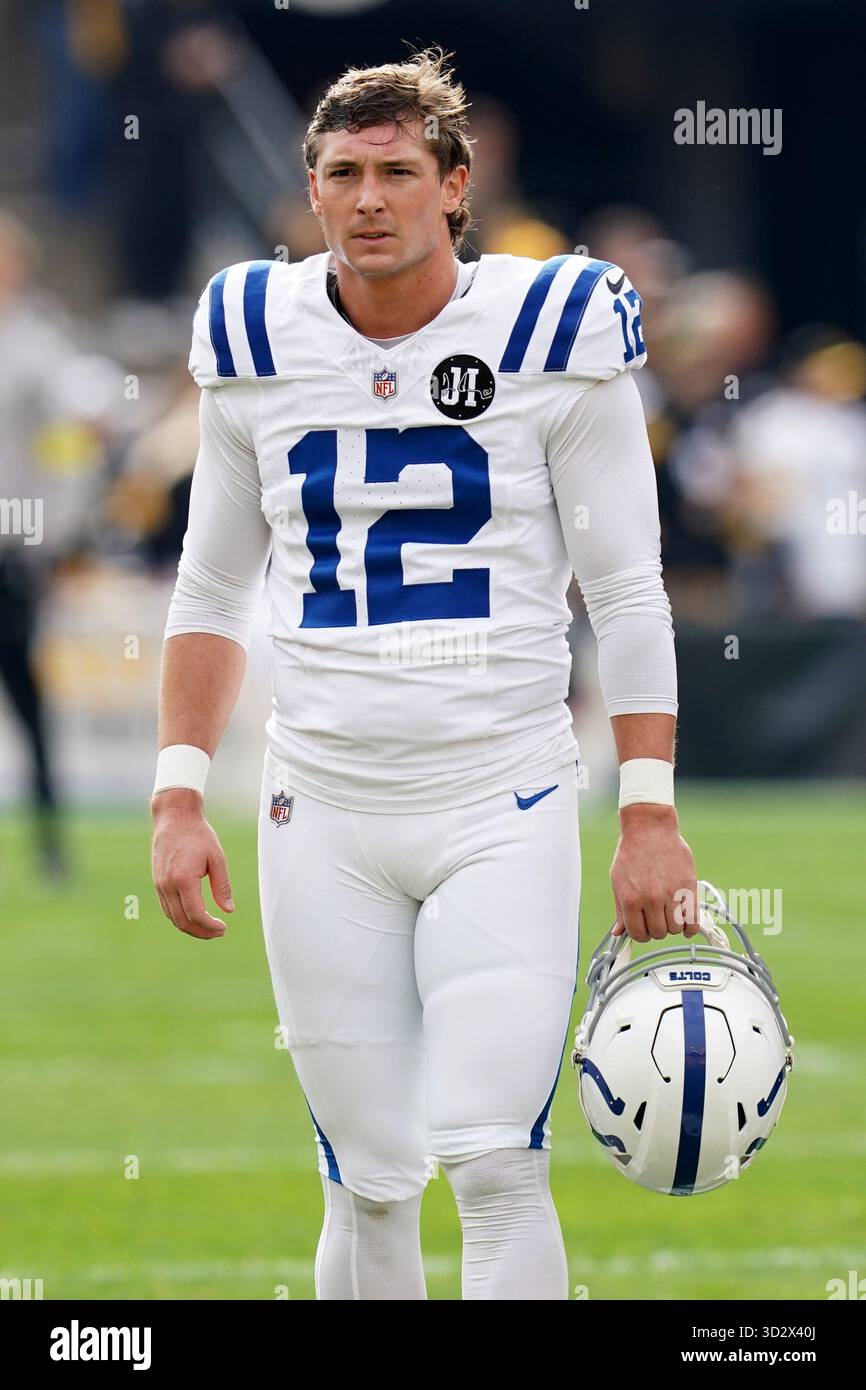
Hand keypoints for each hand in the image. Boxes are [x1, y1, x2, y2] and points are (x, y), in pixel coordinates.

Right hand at [151, 789, 233, 939]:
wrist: (174, 817)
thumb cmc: (198, 834)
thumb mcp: (217, 858)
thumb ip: (222, 886)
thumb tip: (228, 910)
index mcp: (183, 879)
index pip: (195, 915)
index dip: (210, 927)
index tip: (224, 928)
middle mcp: (167, 885)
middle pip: (182, 921)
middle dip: (201, 932)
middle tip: (219, 932)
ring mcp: (159, 885)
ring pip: (172, 917)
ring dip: (190, 928)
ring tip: (209, 928)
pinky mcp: (157, 883)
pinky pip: (167, 908)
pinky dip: (180, 918)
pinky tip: (195, 917)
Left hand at [610, 803, 699, 941]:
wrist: (650, 829)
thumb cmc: (631, 853)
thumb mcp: (618, 881)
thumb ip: (620, 910)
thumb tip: (618, 933)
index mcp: (631, 900)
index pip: (638, 934)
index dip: (641, 934)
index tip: (643, 928)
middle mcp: (651, 899)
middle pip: (659, 933)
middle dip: (656, 929)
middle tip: (655, 919)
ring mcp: (671, 893)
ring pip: (676, 929)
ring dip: (672, 926)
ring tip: (668, 915)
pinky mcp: (688, 886)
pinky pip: (693, 919)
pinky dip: (690, 927)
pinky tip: (685, 925)